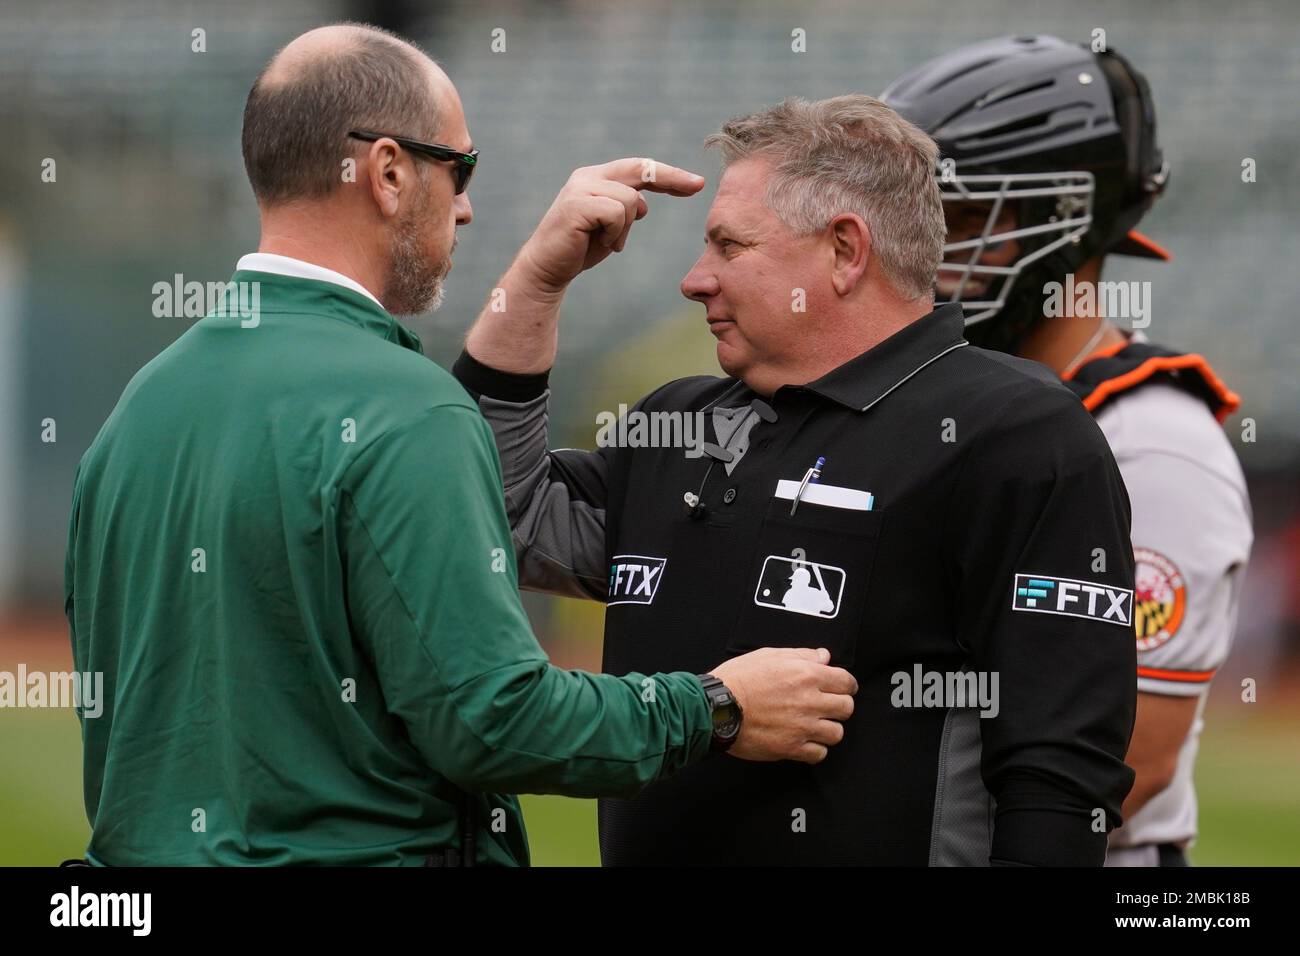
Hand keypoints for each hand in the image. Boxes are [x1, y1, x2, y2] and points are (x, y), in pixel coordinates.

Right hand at [515, 158, 705, 292]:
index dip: (668, 175)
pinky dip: (615, 233)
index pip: (639, 168)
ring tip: (609, 243)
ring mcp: (580, 189)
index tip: (696, 184)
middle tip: (697, 186)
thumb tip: (643, 203)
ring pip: (630, 200)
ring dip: (626, 229)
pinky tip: (601, 243)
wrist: (546, 269)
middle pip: (640, 169)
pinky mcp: (576, 205)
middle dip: (671, 177)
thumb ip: (625, 210)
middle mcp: (588, 177)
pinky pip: (616, 213)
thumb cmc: (579, 249)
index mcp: (596, 178)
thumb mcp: (610, 227)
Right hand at [709, 647, 856, 764]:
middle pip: (846, 708)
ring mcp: (802, 727)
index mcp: (805, 675)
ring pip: (837, 733)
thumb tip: (824, 657)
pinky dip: (815, 749)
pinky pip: (819, 753)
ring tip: (814, 725)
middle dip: (839, 705)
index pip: (846, 681)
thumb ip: (801, 655)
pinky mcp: (791, 748)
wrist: (716, 708)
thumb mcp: (769, 655)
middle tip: (827, 706)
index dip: (846, 684)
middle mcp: (809, 701)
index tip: (842, 688)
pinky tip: (804, 740)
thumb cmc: (738, 679)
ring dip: (828, 728)